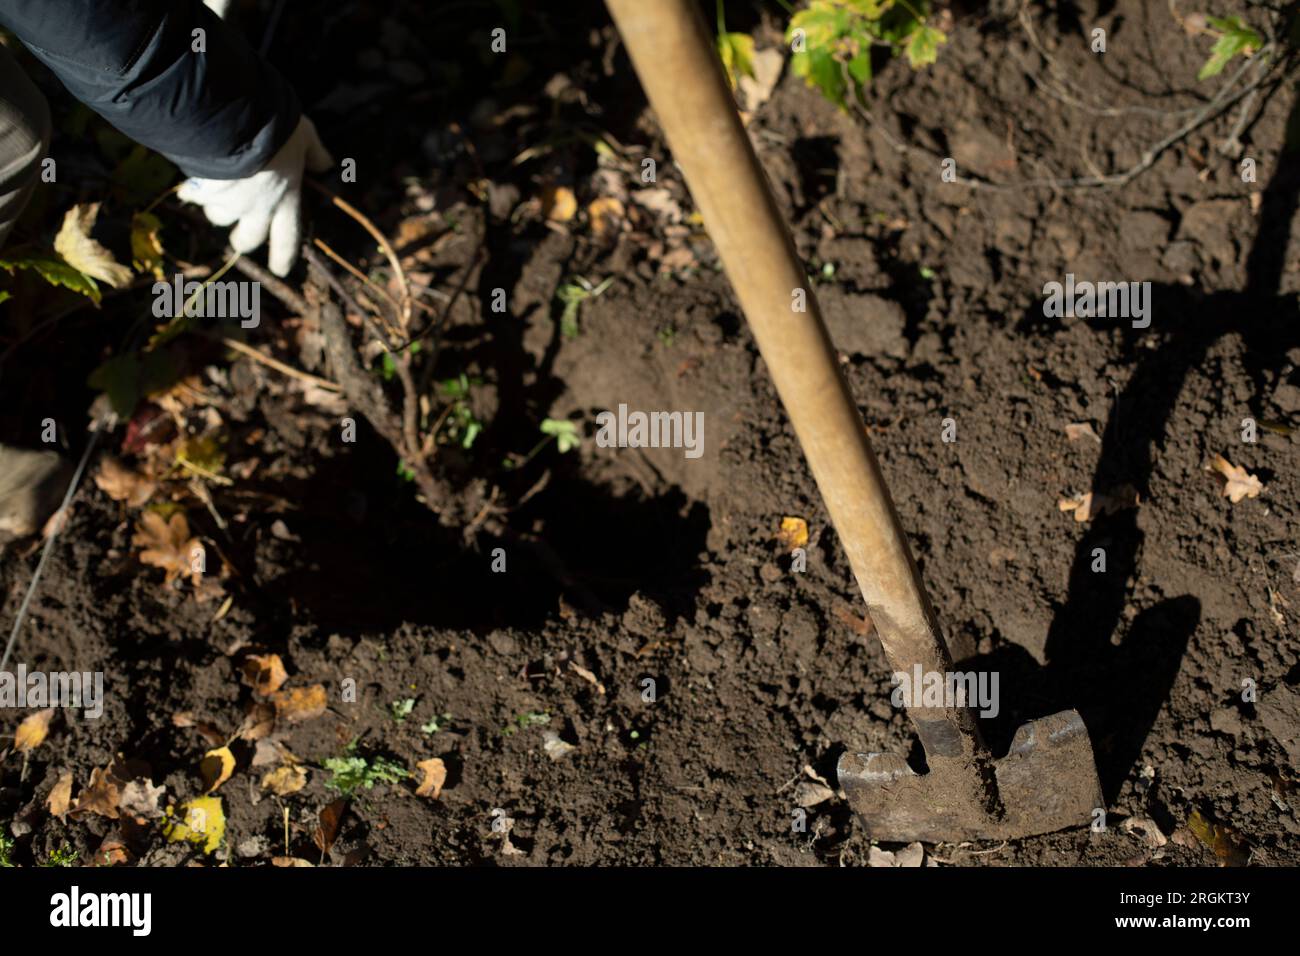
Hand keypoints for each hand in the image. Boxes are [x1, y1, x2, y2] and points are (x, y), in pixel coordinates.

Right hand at [178, 116, 332, 275]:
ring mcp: (228, 203)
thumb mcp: (305, 137)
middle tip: (240, 239)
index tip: (280, 270)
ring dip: (217, 207)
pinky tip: (188, 183)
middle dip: (242, 241)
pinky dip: (190, 190)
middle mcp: (257, 209)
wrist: (236, 124)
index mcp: (285, 200)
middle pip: (247, 239)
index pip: (287, 238)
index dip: (283, 257)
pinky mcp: (202, 191)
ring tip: (216, 190)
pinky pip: (192, 195)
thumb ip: (316, 154)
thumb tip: (327, 166)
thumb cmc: (277, 131)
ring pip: (218, 216)